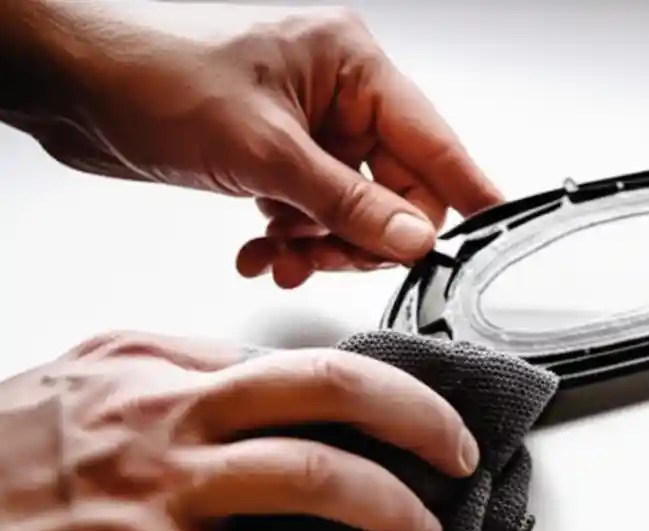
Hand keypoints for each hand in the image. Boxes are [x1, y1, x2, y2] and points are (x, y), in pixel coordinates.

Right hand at [0, 331, 479, 530]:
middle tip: (457, 449)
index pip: (297, 358)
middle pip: (328, 389)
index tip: (417, 412)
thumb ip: (172, 384)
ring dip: (388, 507)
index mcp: (154, 362)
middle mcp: (165, 410)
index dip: (378, 387)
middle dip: (416, 418)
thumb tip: (262, 396)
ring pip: (314, 477)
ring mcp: (155, 484)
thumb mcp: (82, 393)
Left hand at [1, 1, 501, 287]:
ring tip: (283, 257)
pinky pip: (310, 212)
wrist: (67, 80)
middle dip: (365, 237)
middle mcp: (336, 94)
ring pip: (352, 210)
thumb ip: (349, 205)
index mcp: (351, 65)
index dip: (465, 195)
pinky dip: (290, 239)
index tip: (494, 237)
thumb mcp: (265, 153)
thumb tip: (414, 240)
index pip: (434, 142)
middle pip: (395, 188)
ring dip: (320, 245)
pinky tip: (260, 251)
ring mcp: (305, 127)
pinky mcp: (273, 155)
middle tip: (335, 261)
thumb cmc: (152, 73)